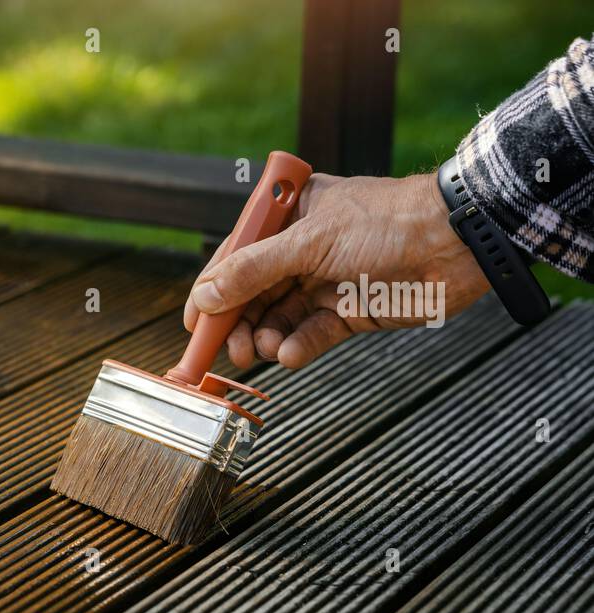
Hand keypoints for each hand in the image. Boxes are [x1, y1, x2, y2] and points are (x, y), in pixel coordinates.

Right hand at [183, 172, 491, 368]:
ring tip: (264, 350)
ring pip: (277, 318)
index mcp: (288, 217)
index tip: (194, 326)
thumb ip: (253, 271)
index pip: (234, 257)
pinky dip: (296, 346)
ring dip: (264, 337)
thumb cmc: (387, 222)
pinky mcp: (348, 311)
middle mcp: (301, 250)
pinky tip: (290, 353)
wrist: (458, 242)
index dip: (211, 292)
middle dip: (236, 324)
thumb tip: (206, 295)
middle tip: (227, 352)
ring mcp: (324, 282)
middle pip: (251, 293)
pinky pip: (309, 334)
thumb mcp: (309, 242)